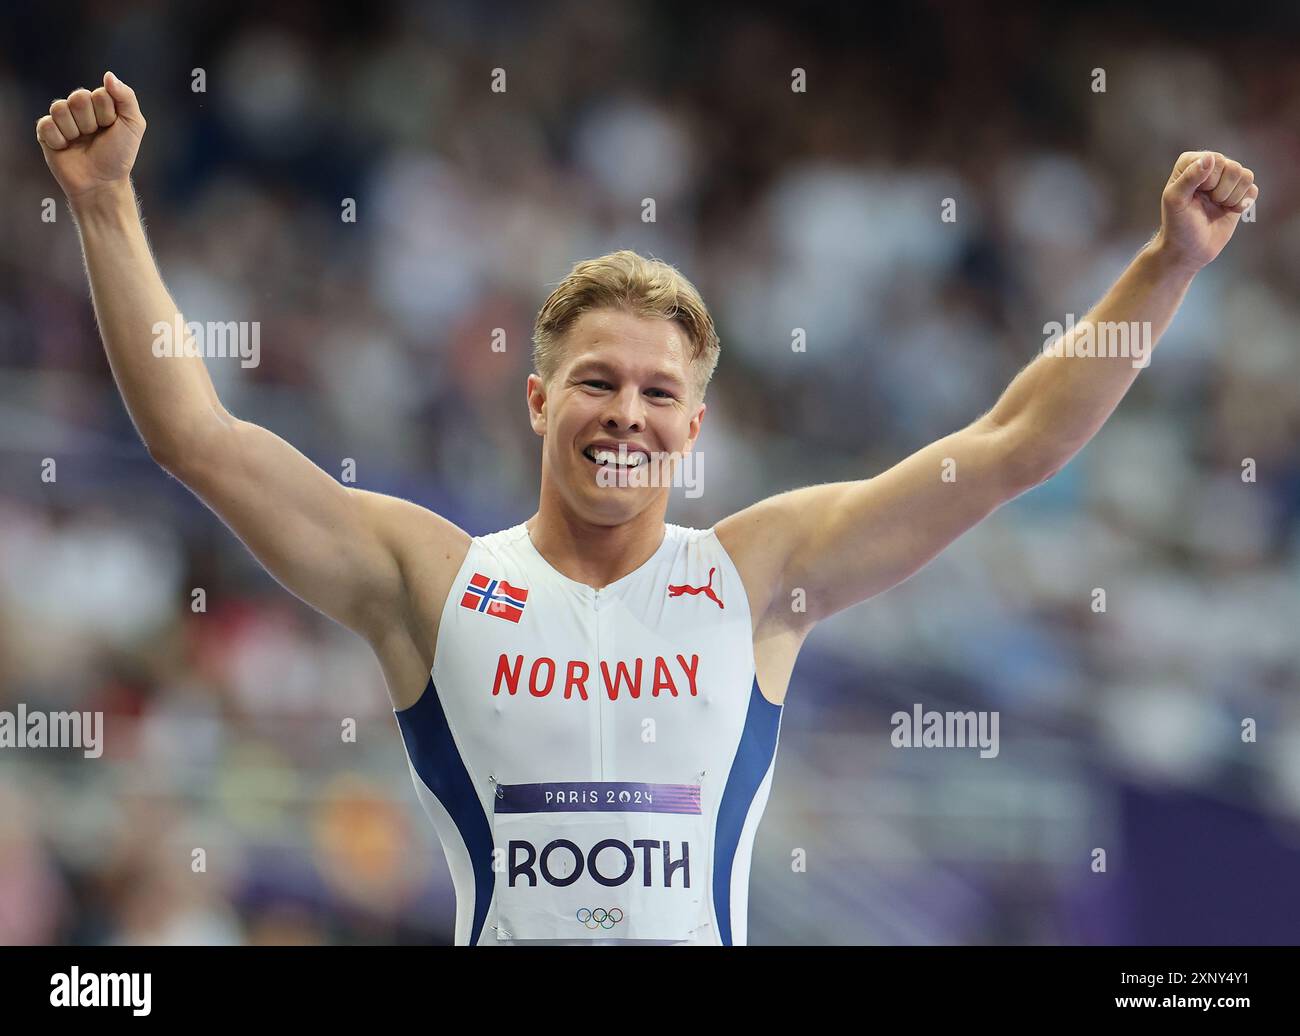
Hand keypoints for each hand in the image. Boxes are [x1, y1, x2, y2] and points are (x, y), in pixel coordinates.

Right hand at [36, 72, 145, 205]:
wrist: (103, 183)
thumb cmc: (119, 156)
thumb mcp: (133, 125)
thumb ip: (126, 97)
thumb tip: (108, 75)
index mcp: (99, 103)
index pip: (99, 93)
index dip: (107, 114)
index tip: (112, 128)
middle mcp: (79, 108)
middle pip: (78, 98)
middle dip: (91, 122)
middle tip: (95, 136)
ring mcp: (62, 119)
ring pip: (60, 108)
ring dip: (75, 130)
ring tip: (81, 143)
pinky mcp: (46, 132)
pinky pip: (46, 124)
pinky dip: (59, 139)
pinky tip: (66, 148)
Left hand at [1156, 150, 1258, 271]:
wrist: (1189, 249)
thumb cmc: (1177, 225)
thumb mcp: (1175, 200)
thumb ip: (1189, 177)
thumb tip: (1210, 158)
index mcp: (1190, 163)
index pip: (1215, 159)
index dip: (1208, 181)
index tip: (1195, 195)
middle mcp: (1210, 167)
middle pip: (1233, 168)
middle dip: (1221, 191)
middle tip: (1207, 202)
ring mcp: (1226, 180)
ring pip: (1246, 176)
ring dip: (1232, 197)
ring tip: (1217, 206)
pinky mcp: (1239, 193)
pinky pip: (1253, 190)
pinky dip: (1242, 203)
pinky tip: (1229, 211)